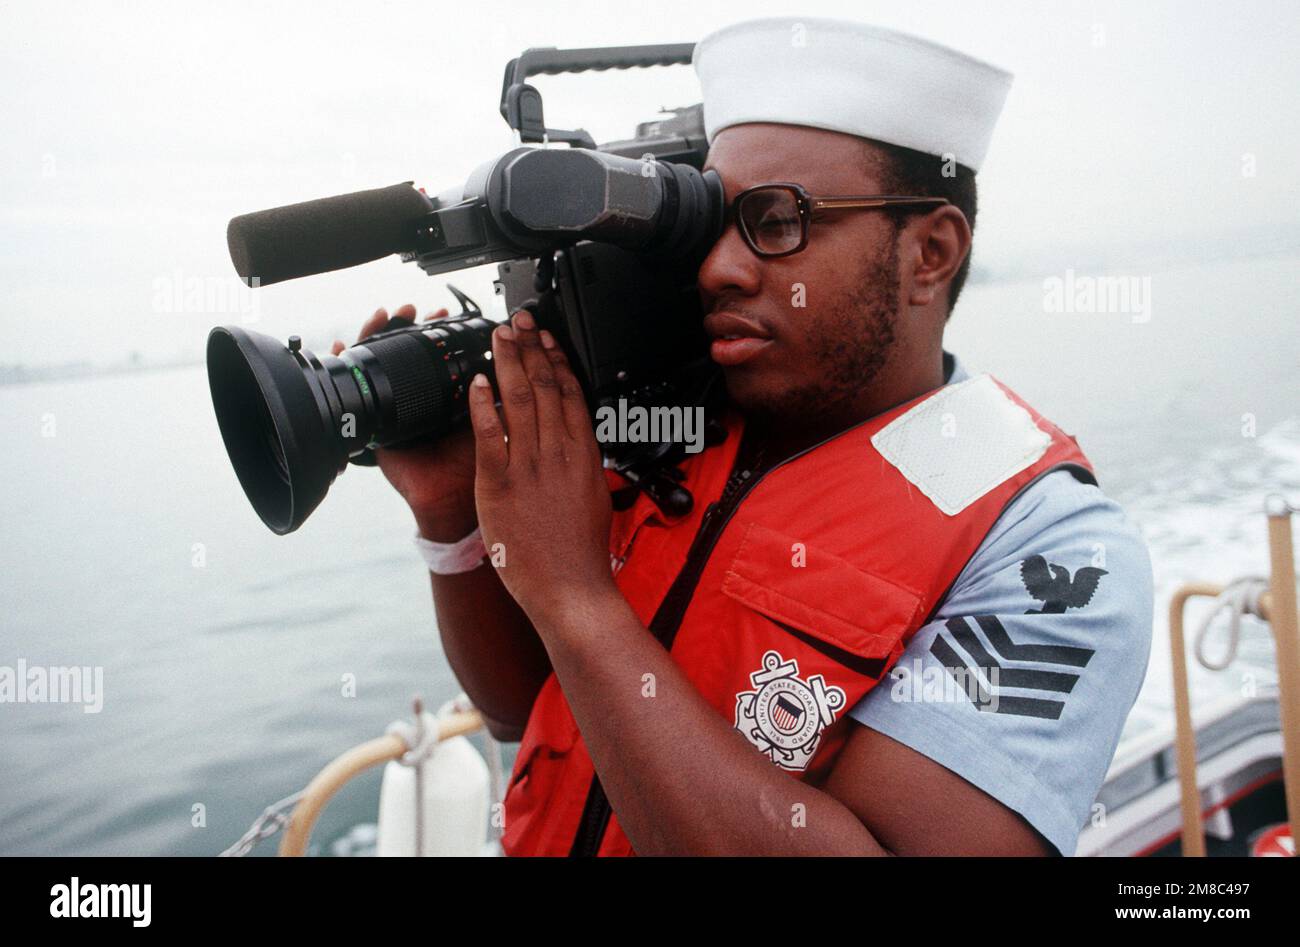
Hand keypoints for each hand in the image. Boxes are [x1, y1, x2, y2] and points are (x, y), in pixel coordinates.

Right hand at [332, 303, 476, 540]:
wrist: (454, 500)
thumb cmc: (475, 464)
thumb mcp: (491, 420)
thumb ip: (497, 391)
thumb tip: (519, 354)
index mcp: (445, 394)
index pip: (435, 351)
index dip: (435, 327)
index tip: (440, 308)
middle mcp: (418, 398)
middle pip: (405, 351)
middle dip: (405, 325)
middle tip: (410, 308)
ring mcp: (394, 409)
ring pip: (379, 362)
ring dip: (376, 335)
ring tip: (382, 316)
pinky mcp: (375, 425)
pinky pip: (357, 391)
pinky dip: (348, 363)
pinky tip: (342, 344)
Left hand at [467, 309, 615, 623]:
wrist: (571, 590)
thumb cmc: (581, 555)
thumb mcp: (594, 498)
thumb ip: (583, 467)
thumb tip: (578, 448)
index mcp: (583, 455)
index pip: (571, 394)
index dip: (558, 361)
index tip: (548, 339)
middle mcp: (559, 453)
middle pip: (545, 387)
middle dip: (532, 347)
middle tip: (520, 319)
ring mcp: (529, 467)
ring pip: (520, 400)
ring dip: (509, 362)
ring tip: (500, 335)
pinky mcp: (501, 485)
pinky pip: (490, 435)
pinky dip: (483, 405)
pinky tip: (478, 382)